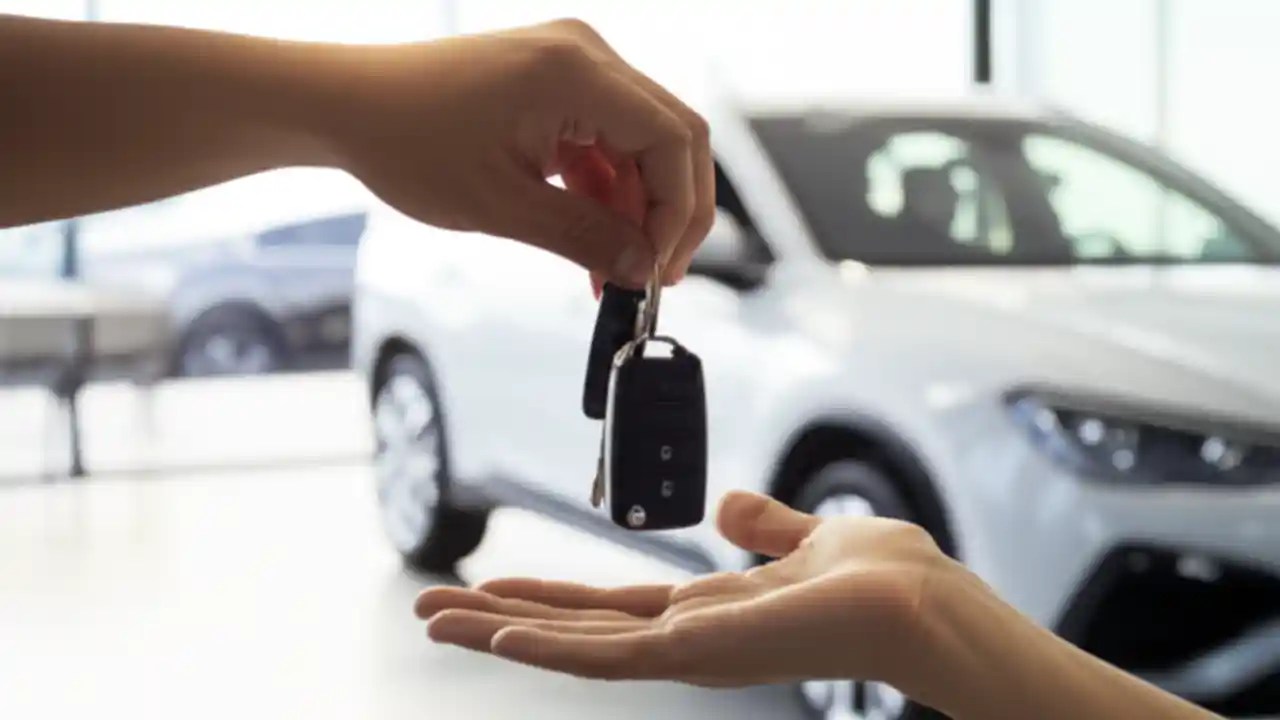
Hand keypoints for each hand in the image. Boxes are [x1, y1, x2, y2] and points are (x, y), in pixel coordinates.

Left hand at [332, 19, 712, 288]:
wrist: (346, 105)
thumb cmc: (405, 140)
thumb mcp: (501, 205)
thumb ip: (583, 237)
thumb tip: (642, 270)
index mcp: (576, 70)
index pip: (672, 139)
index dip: (677, 211)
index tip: (657, 269)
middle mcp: (586, 55)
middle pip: (671, 136)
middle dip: (670, 213)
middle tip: (654, 276)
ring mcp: (573, 67)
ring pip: (642, 145)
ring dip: (636, 210)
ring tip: (614, 274)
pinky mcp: (557, 86)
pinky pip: (606, 142)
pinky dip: (606, 194)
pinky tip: (593, 244)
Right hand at [414, 491, 951, 694]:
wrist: (920, 604)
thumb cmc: (881, 578)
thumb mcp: (806, 538)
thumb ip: (765, 526)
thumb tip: (727, 506)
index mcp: (706, 612)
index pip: (606, 608)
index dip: (546, 600)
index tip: (494, 589)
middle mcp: (685, 638)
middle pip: (572, 629)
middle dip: (499, 620)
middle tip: (430, 611)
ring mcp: (687, 652)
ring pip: (572, 645)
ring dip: (500, 634)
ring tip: (434, 620)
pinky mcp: (698, 654)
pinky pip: (609, 655)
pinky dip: (550, 651)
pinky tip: (500, 641)